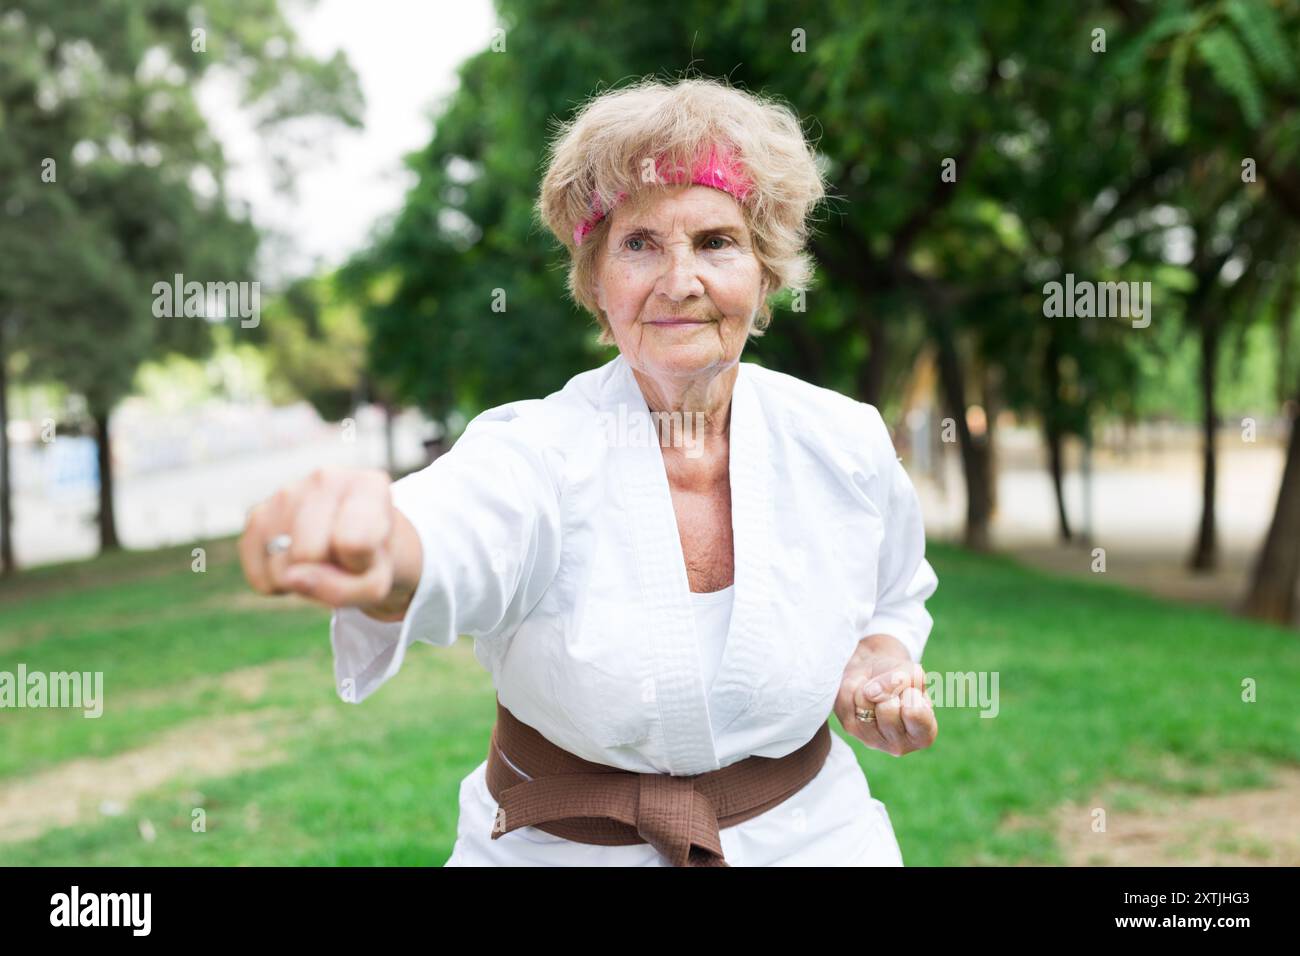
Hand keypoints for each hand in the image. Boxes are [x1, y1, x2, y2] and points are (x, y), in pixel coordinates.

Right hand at [238, 467, 422, 620]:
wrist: (361, 547)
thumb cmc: (373, 560)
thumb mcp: (375, 583)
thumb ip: (341, 589)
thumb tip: (288, 578)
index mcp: (367, 485)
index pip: (352, 544)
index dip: (360, 566)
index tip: (370, 554)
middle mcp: (325, 478)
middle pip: (309, 554)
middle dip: (326, 573)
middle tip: (343, 559)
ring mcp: (286, 492)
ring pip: (282, 569)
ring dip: (303, 580)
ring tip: (325, 558)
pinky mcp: (258, 514)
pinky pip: (259, 574)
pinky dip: (279, 584)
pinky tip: (300, 562)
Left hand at [833, 636, 937, 756]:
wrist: (875, 674)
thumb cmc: (900, 679)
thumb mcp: (912, 673)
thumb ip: (901, 679)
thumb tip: (870, 693)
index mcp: (923, 735)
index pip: (915, 712)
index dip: (911, 692)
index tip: (910, 693)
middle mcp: (899, 745)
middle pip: (887, 709)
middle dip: (888, 691)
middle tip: (891, 693)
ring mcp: (871, 740)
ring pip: (864, 702)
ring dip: (869, 687)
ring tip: (876, 693)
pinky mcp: (849, 728)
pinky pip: (847, 697)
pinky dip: (855, 685)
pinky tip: (862, 693)